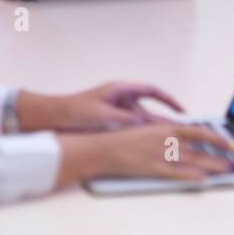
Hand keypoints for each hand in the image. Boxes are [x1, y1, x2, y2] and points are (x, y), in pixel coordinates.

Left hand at [51, 81, 184, 130]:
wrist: (52, 116)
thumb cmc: (75, 111)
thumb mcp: (102, 115)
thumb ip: (124, 119)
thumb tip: (144, 125)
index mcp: (120, 89)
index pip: (152, 91)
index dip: (168, 100)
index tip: (181, 111)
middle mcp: (120, 97)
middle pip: (148, 108)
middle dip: (163, 119)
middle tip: (179, 131)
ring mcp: (116, 109)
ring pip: (139, 119)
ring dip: (150, 129)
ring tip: (166, 141)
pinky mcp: (110, 120)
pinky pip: (129, 126)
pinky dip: (138, 134)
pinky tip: (145, 145)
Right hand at [63, 122, 233, 184]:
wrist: (104, 147)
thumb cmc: (125, 137)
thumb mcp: (150, 129)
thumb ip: (170, 134)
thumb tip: (188, 137)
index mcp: (167, 127)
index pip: (200, 132)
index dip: (219, 139)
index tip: (232, 143)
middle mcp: (167, 140)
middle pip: (201, 149)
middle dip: (221, 156)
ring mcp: (161, 155)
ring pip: (193, 162)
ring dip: (212, 167)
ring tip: (227, 171)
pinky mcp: (153, 169)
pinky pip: (176, 174)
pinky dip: (191, 177)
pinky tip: (203, 179)